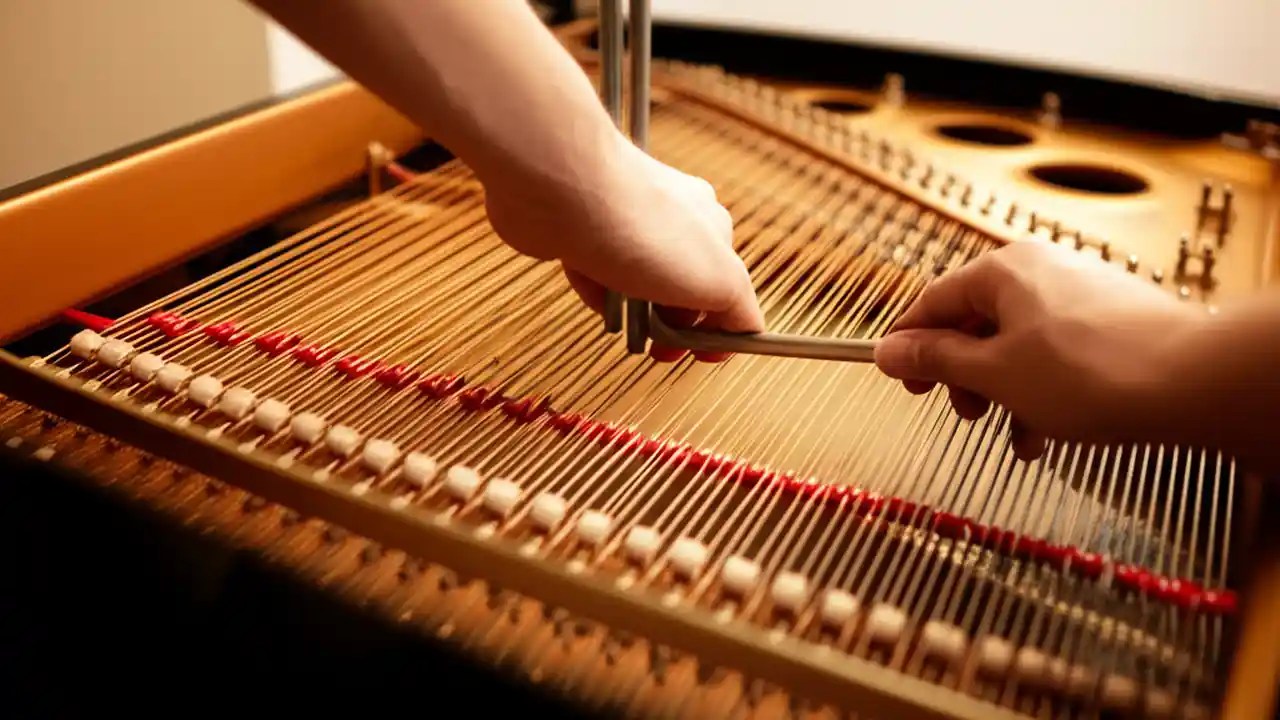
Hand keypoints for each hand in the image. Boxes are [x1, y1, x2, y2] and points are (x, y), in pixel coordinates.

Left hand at [483, 134, 763, 360]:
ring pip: (638, 284)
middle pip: (683, 289)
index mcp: (714, 227)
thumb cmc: (644, 230)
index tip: (701, 356)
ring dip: (633, 310)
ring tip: (623, 318)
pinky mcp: (586, 228)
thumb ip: (740, 310)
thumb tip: (748, 330)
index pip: (727, 288)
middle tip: (662, 351)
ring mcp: (628, 221)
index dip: (717, 329)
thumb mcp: (719, 282)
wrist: (566, 192)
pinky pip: (597, 272)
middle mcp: (675, 218)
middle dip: (674, 326)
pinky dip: (597, 288)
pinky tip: (594, 286)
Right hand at [874, 240, 1205, 459]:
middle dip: (964, 375)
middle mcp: (1040, 270)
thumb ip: (935, 362)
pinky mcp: (1111, 318)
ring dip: (1005, 390)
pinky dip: (1042, 388)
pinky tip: (1049, 430)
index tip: (898, 377)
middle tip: (964, 411)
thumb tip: (889, 352)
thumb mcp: (993, 375)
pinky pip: (1056, 350)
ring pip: (1017, 342)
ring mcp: (1079, 291)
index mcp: (1002, 271)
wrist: (1191, 382)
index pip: (933, 303)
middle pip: (976, 322)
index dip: (909, 345)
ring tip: (1015, 433)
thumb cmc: (1094, 373)